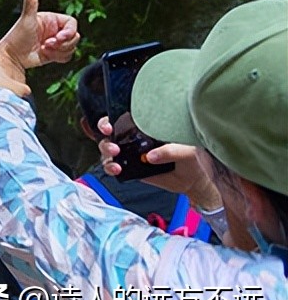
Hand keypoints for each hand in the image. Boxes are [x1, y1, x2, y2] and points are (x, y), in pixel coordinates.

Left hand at [0, 0, 79, 78]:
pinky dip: (58, 57)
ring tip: (44, 49)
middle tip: (47, 44)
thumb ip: (30, 2)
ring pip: (72, 47)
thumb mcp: (26, 19)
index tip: (58, 38)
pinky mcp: (55, 53)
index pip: (72, 23)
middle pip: (75, 36)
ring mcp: (55, 42)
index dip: (69, 31)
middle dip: (62, 43)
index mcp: (51, 19)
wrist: (12, 57)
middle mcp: (55, 29)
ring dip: (59, 51)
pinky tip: (45, 54)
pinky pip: (67, 56)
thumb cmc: (16, 37)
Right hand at [95, 117, 221, 209]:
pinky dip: (111, 168)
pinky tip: (118, 169)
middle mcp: (135, 139)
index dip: (108, 121)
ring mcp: (131, 154)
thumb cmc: (193, 158)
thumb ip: (169, 150)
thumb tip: (149, 156)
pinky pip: (114, 167)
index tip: (109, 127)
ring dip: (106, 154)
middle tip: (114, 147)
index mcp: (145, 127)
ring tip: (116, 160)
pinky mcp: (131, 169)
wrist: (195, 181)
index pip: (121, 119)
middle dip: (105, 140)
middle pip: (109, 135)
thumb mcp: (186, 150)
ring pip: (108, 151)